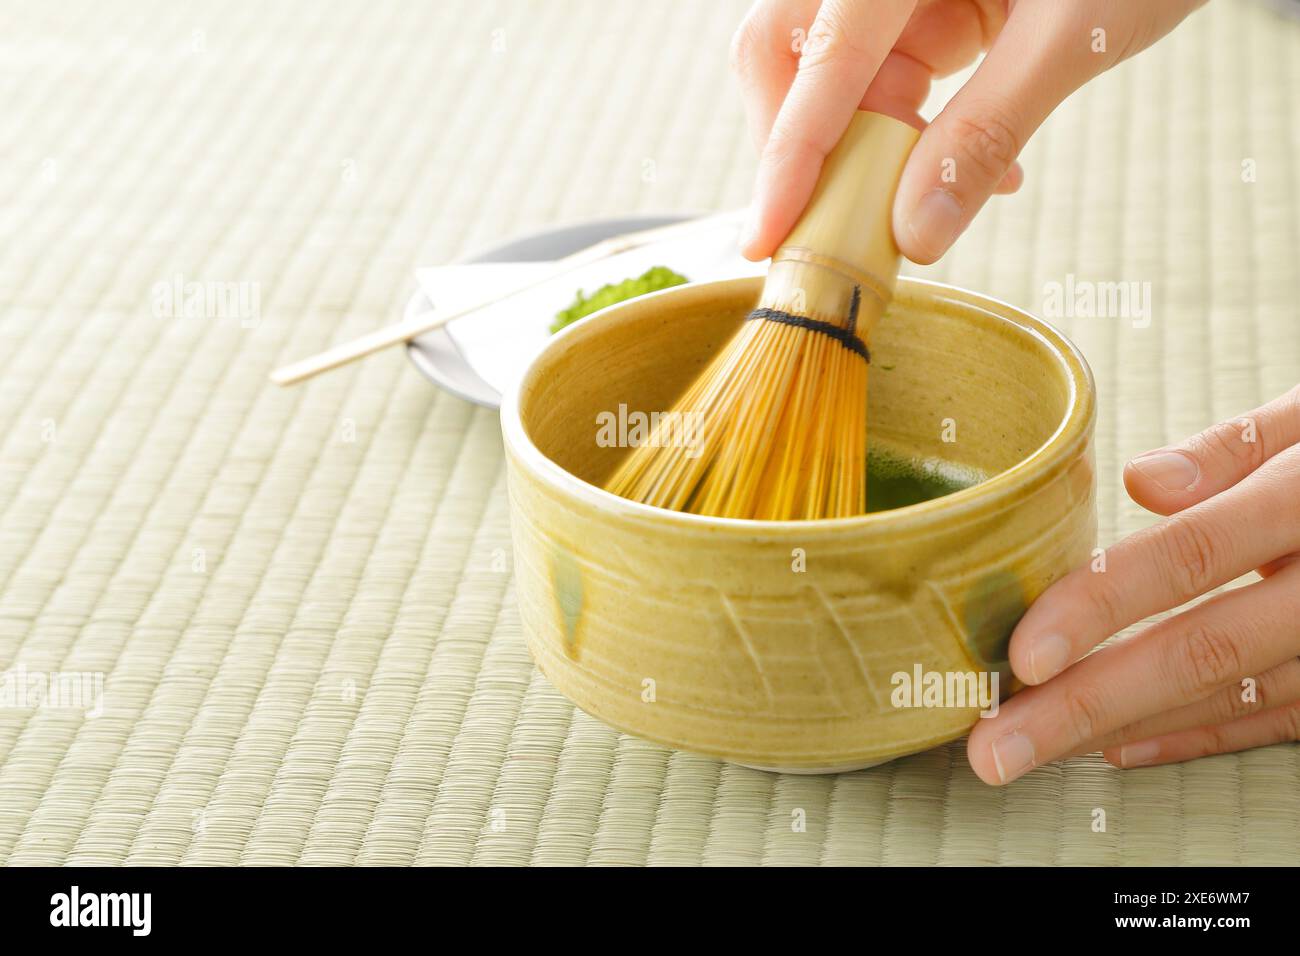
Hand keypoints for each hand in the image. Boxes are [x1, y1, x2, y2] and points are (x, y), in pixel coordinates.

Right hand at [730, 0, 1203, 263]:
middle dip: (809, 150)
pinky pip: (887, 83)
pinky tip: (968, 168)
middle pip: (793, 57)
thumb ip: (987, 131)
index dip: (789, 154)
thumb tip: (914, 235)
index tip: (768, 237)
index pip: (821, 56)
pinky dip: (911, 141)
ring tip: (922, 206)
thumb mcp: (1071, 37)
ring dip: (870, 157)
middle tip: (834, 227)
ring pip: (837, 83)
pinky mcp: (927, 9)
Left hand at [967, 386, 1299, 783]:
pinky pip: (1278, 720)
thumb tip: (1140, 482)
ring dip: (1124, 728)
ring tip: (1033, 749)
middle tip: (997, 748)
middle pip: (1203, 650)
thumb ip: (1235, 447)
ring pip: (1232, 696)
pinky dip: (1197, 737)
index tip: (1023, 654)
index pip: (1194, 554)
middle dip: (1089, 706)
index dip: (1103, 606)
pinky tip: (1119, 749)